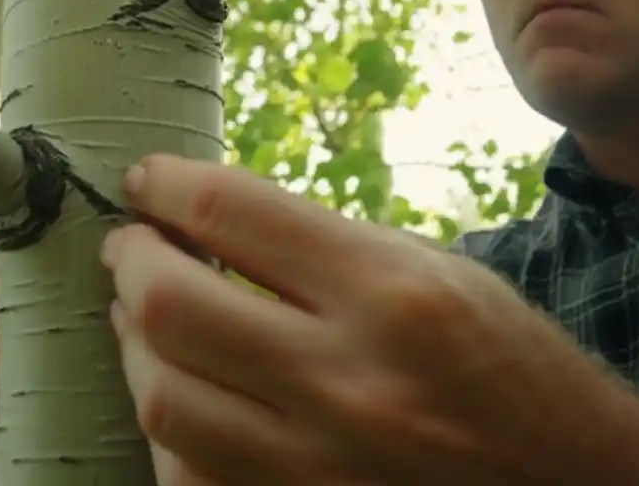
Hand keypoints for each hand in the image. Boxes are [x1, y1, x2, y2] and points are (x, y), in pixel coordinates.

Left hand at [100, 153, 636, 485]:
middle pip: (170, 305)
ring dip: (133, 343)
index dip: (163, 185)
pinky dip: (167, 426)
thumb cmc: (509, 365)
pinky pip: (186, 475)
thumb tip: (204, 222)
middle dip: (129, 261)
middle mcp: (352, 383)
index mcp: (393, 294)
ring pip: (161, 398)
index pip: (229, 212)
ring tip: (140, 315)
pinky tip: (180, 392)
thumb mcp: (435, 272)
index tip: (144, 181)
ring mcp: (322, 468)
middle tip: (129, 246)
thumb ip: (320, 246)